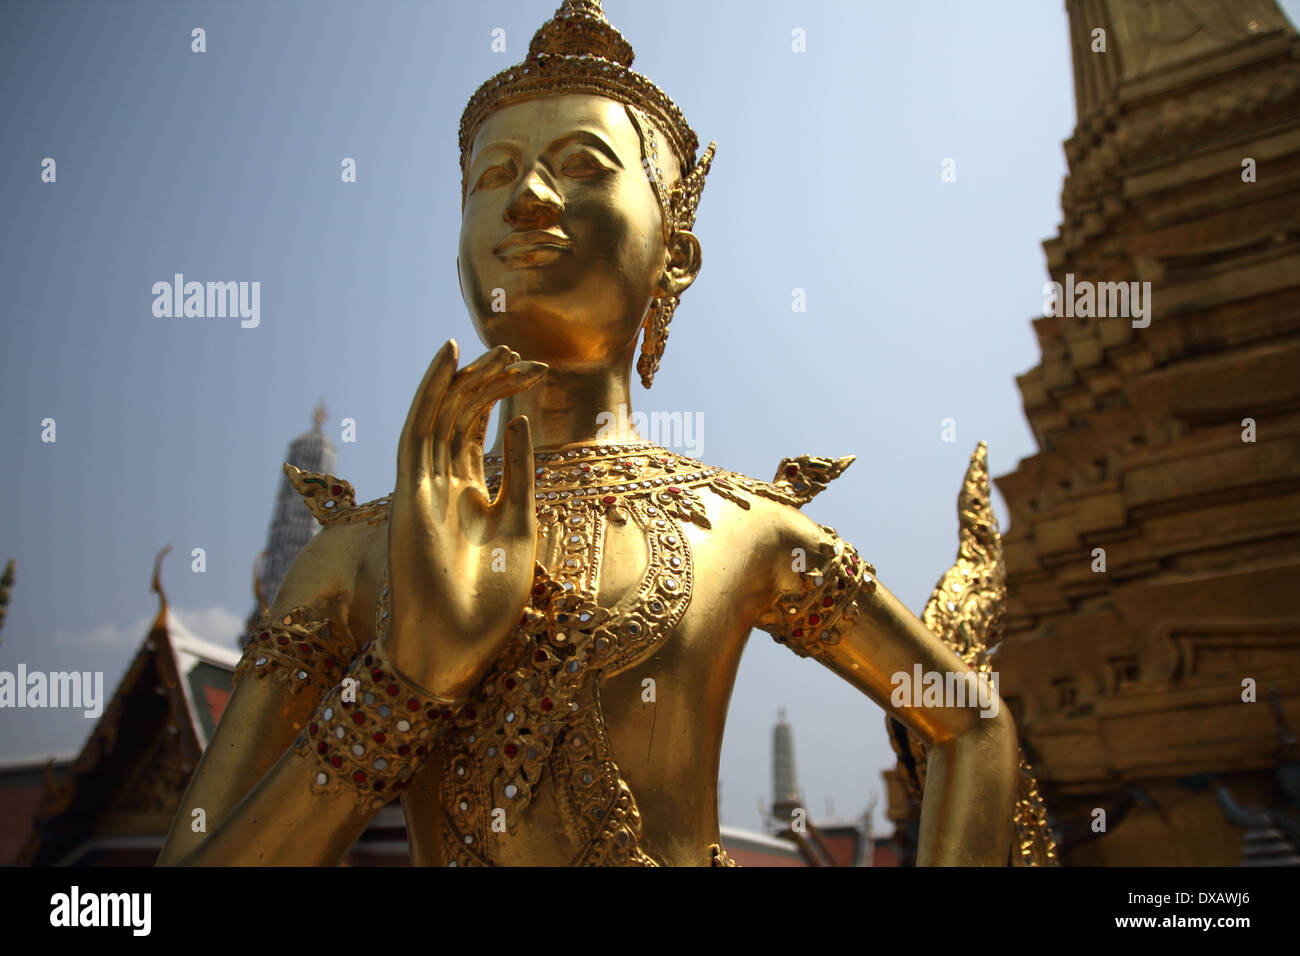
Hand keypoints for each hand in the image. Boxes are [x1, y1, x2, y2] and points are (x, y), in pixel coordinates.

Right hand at [384, 339, 546, 699]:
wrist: (456, 644)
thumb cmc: (490, 599)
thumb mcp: (520, 524)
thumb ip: (519, 473)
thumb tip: (519, 418)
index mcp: (471, 495)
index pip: (480, 428)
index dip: (503, 394)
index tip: (535, 370)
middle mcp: (443, 484)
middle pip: (463, 415)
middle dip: (491, 382)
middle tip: (523, 355)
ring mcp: (423, 486)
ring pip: (442, 415)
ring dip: (468, 379)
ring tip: (498, 347)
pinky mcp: (409, 492)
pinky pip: (417, 430)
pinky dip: (431, 392)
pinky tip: (448, 359)